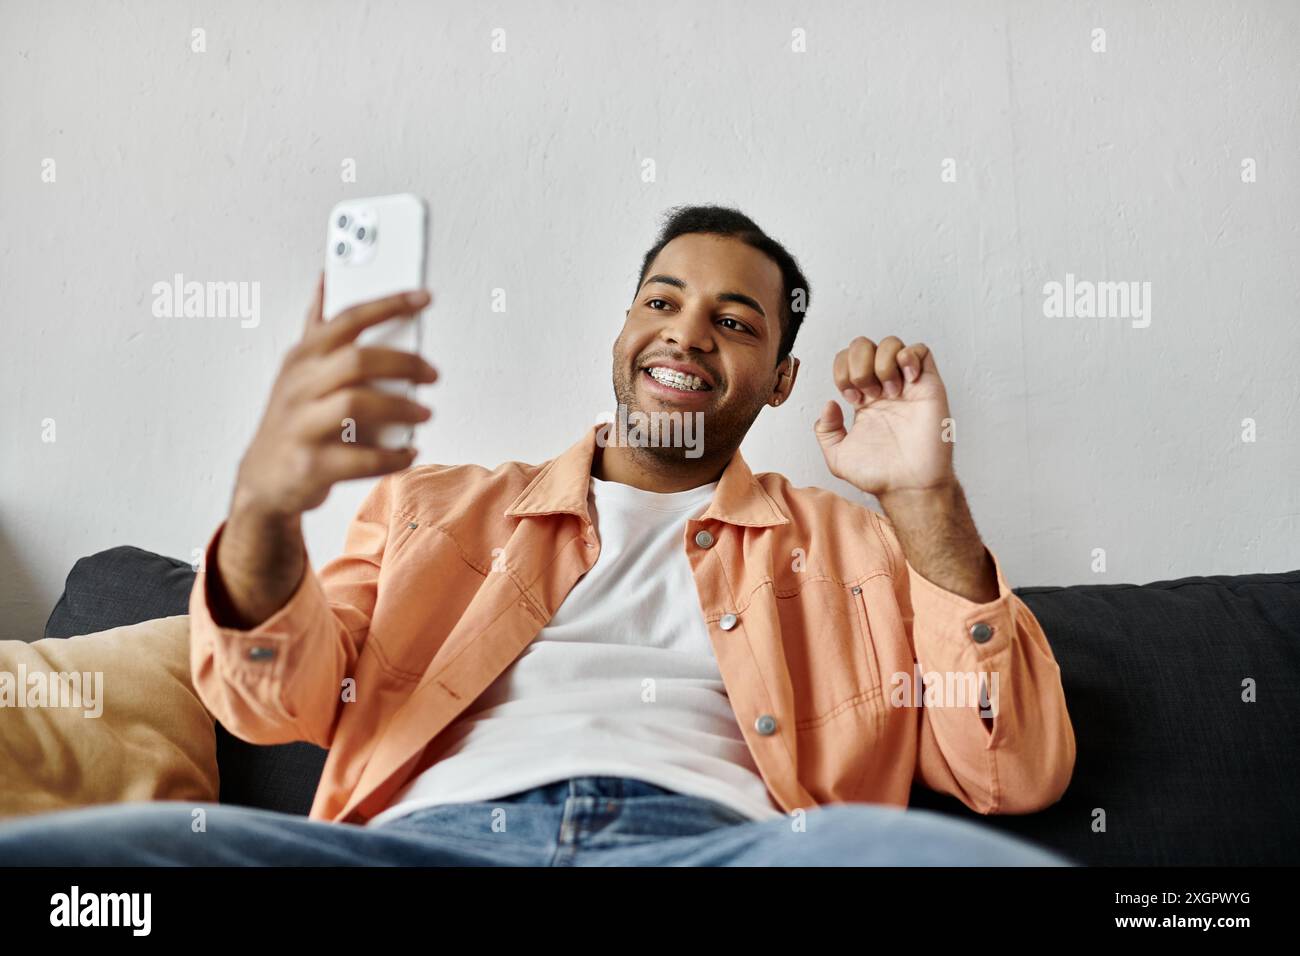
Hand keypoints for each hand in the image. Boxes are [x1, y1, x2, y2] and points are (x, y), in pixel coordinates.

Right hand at [232, 273, 438, 518]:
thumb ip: (316, 328)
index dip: (388, 305)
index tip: (423, 298)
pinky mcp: (311, 464)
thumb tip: (326, 282)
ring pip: (357, 403)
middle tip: (432, 374)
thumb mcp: (296, 370)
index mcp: (302, 358)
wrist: (263, 480)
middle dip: (405, 363)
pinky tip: (406, 452)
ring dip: (401, 408)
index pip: (347, 320)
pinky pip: (360, 458)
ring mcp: (301, 425)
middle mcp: (299, 386)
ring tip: (423, 413)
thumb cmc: (290, 420)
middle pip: (358, 360)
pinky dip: (391, 456)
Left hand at [813, 335, 953, 497]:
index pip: (845, 361)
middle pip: (864, 345)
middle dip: (859, 365)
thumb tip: (829, 404)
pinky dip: (909, 357)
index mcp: (862, 398)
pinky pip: (921, 351)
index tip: (852, 400)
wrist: (908, 485)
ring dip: (883, 362)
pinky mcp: (928, 386)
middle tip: (867, 393)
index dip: (843, 372)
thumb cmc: (879, 474)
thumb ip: (826, 431)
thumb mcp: (837, 457)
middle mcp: (882, 387)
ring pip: (891, 343)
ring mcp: (906, 384)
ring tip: (889, 391)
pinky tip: (905, 381)